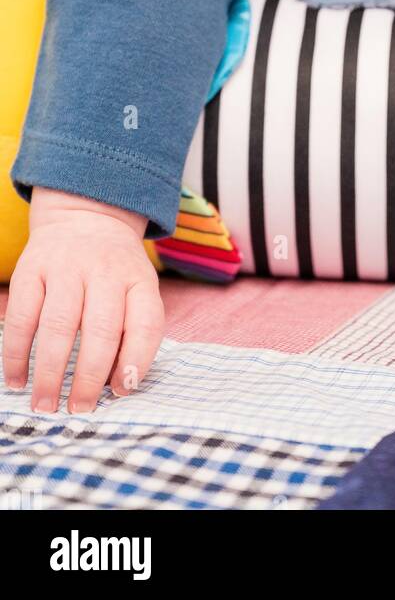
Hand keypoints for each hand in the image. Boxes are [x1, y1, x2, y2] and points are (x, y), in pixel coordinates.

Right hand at [2, 187, 164, 414]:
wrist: (87, 216)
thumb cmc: (115, 271)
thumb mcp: (138, 289)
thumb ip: (135, 332)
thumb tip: (119, 386)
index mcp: (138, 279)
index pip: (146, 322)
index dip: (136, 361)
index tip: (121, 392)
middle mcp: (105, 271)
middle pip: (100, 329)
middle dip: (89, 376)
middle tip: (78, 409)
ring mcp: (67, 267)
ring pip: (58, 324)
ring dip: (50, 371)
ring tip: (45, 404)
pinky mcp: (31, 268)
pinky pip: (22, 316)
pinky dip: (17, 352)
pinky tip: (17, 379)